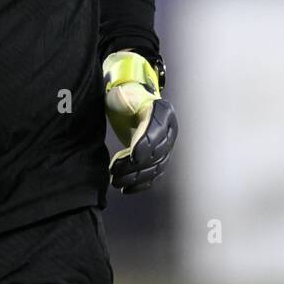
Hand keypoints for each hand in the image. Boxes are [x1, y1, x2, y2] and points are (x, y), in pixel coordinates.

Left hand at [103, 50, 177, 193]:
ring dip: (136, 177)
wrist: (130, 101)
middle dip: (136, 166)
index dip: (146, 145)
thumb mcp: (123, 94)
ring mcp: (166, 145)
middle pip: (157, 152)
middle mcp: (169, 130)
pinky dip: (141, 184)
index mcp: (163, 111)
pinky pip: (154, 174)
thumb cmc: (124, 96)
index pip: (156, 131)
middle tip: (114, 172)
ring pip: (155, 166)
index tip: (132, 157)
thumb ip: (124, 102)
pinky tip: (127, 189)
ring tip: (116, 181)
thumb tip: (122, 106)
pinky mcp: (159, 157)